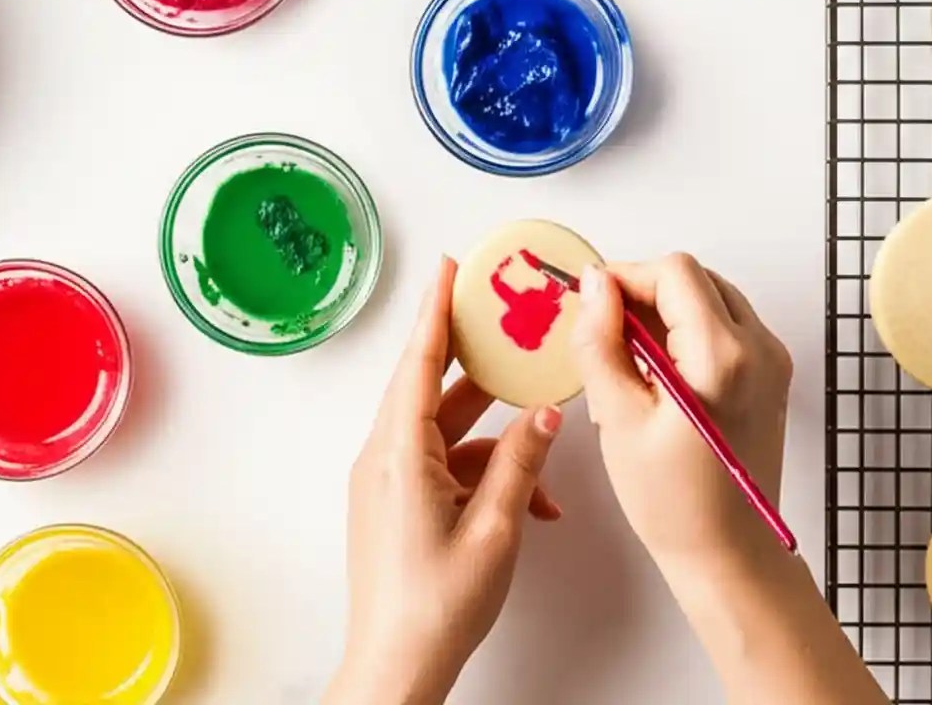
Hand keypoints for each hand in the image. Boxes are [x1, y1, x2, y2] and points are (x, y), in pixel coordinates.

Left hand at [326, 258, 563, 704]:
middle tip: (506, 320)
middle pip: (432, 389)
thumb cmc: (435, 607)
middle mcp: (386, 461)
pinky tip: (533, 497)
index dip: (436, 312)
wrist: (397, 666)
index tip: (449, 268)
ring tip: (541, 415)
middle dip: (475, 358)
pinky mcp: (401, 505)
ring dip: (496, 430)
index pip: (417, 364)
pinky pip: (448, 467)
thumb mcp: (494, 528)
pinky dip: (488, 470)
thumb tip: (546, 414)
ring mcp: (391, 484)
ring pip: (447, 431)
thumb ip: (521, 463)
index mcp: (398, 456)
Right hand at [571, 254, 792, 565]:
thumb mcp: (619, 419)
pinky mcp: (770, 377)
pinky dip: (688, 336)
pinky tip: (659, 379)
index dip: (625, 277)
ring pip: (711, 299)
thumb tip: (594, 285)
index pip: (673, 272)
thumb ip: (601, 342)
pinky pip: (726, 329)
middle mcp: (759, 348)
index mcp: (724, 355)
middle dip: (644, 294)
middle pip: (694, 279)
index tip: (591, 304)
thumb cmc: (674, 503)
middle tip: (604, 337)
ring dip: (665, 314)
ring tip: (629, 366)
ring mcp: (772, 361)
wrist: (729, 554)